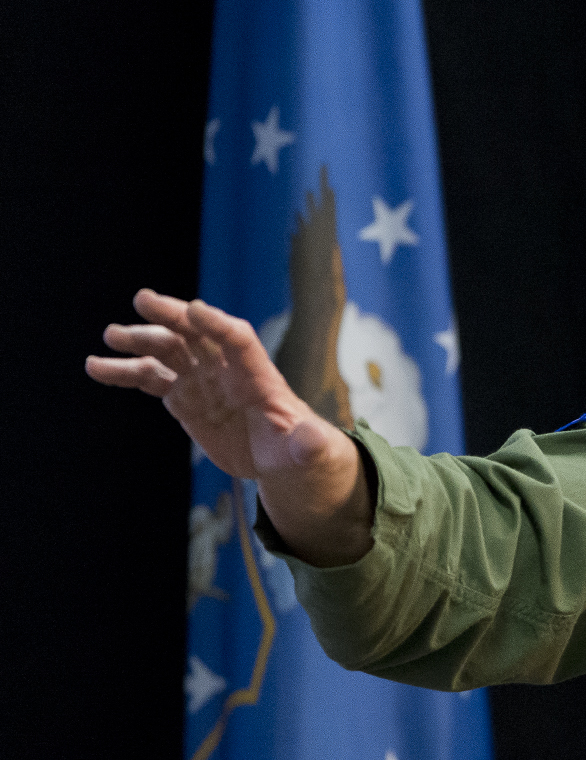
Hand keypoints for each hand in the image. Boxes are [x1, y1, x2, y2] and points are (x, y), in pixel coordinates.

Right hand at [87, 289, 372, 564]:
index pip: (239, 339)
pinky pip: (151, 379)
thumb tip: (314, 441)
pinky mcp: (184, 398)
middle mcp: (227, 371)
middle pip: (197, 334)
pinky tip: (98, 368)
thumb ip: (309, 443)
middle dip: (173, 316)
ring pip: (168, 352)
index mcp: (259, 376)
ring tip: (110, 337)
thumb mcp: (309, 450)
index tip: (194, 310)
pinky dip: (125, 372)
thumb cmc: (299, 448)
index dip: (217, 324)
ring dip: (141, 341)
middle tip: (142, 301)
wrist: (279, 458)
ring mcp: (202, 382)